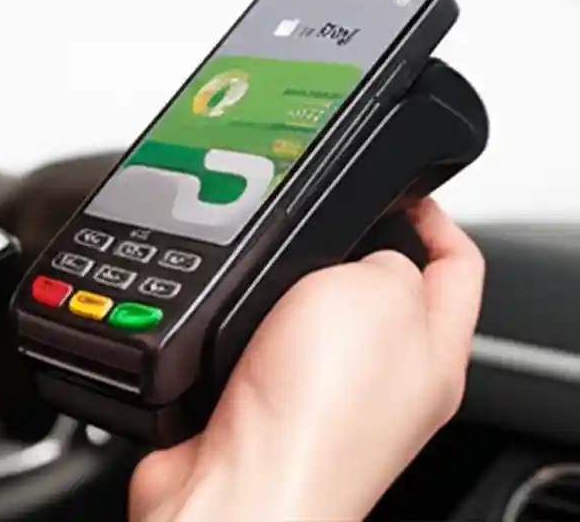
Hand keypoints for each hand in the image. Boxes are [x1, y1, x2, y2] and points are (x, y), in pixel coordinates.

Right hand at [129, 198, 484, 520]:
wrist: (236, 487)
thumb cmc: (316, 418)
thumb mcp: (377, 293)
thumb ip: (386, 257)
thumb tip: (364, 253)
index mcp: (433, 353)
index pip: (457, 266)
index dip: (432, 215)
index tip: (397, 187)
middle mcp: (379, 381)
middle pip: (371, 291)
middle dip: (337, 250)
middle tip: (309, 227)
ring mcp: (313, 398)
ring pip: (297, 317)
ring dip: (272, 290)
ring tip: (257, 276)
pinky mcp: (254, 408)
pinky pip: (243, 347)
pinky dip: (225, 326)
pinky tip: (218, 320)